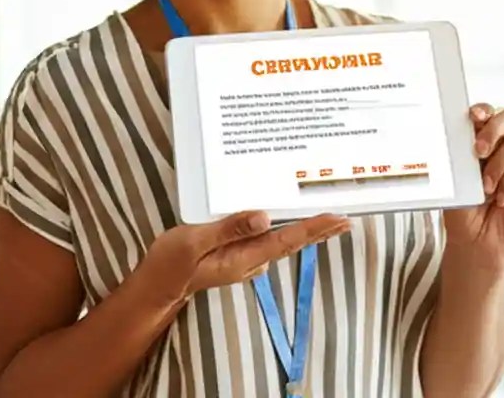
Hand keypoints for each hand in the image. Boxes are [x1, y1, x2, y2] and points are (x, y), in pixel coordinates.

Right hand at [137, 212, 350, 308]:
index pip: (287, 240)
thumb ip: (229, 229)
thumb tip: (264, 217)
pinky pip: (266, 239)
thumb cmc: (170, 264)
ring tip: (327, 216)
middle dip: (319, 230)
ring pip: (281, 240)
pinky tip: (288, 218)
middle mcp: (251, 262)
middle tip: (346, 217)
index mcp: (244, 258)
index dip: (313, 229)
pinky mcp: (238, 255)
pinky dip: (283, 228)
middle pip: (291, 242)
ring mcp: (246, 260)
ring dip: (304, 228)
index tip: (337, 219)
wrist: (157, 286)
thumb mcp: (194, 241)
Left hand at [443, 104, 503, 274]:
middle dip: (495, 128)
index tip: (473, 116)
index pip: (489, 114)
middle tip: (479, 149)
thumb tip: (461, 135)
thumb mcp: (455, 181)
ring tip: (485, 186)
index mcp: (483, 143)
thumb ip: (460, 157)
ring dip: (499, 163)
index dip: (484, 110)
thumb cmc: (463, 212)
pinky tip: (499, 199)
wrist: (475, 245)